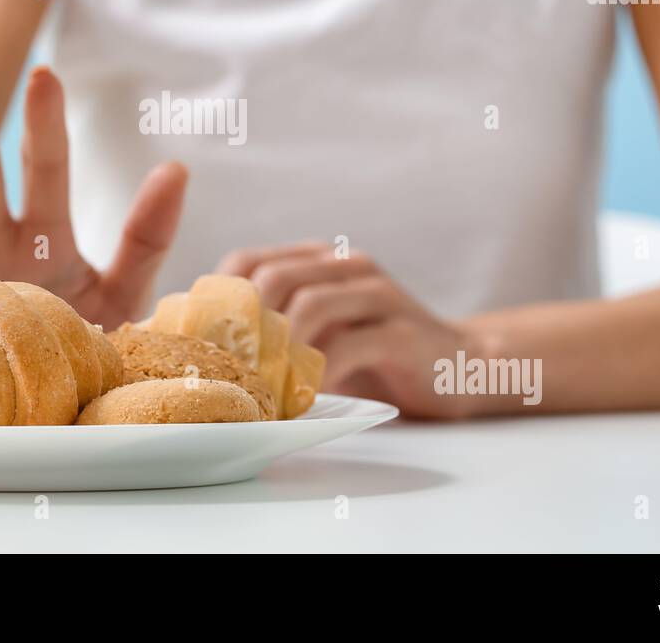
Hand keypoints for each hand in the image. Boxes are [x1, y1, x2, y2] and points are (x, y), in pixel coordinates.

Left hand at [217, 242, 468, 417]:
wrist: (462, 365)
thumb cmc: (376, 355)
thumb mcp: (321, 334)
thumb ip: (277, 331)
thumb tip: (204, 354)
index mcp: (318, 260)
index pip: (248, 260)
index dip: (217, 298)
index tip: (197, 342)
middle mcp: (346, 266)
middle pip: (274, 277)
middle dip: (242, 324)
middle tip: (222, 368)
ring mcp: (377, 295)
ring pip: (309, 305)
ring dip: (277, 350)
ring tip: (259, 386)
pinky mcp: (402, 332)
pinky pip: (348, 345)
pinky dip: (317, 374)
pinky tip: (303, 399)